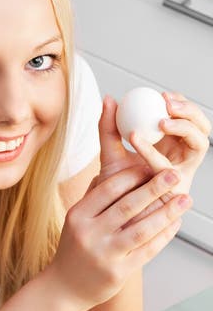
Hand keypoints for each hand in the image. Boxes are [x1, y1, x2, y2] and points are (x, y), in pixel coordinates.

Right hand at [48, 163, 190, 310]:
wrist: (64, 288)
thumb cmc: (75, 249)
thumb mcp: (76, 221)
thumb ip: (96, 198)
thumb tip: (123, 171)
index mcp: (78, 216)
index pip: (109, 189)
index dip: (133, 176)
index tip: (151, 167)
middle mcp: (89, 234)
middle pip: (128, 206)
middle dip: (155, 188)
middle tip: (174, 174)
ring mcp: (104, 255)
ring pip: (141, 229)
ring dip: (167, 213)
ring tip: (185, 200)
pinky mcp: (118, 273)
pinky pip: (147, 250)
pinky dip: (164, 236)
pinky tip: (175, 224)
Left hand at [93, 92, 209, 222]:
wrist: (112, 216)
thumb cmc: (113, 186)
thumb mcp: (110, 153)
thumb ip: (108, 128)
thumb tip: (109, 98)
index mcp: (170, 143)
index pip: (186, 115)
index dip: (180, 102)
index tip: (162, 94)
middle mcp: (182, 155)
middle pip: (201, 125)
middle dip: (190, 110)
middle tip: (168, 102)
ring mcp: (184, 170)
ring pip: (201, 141)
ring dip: (186, 126)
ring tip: (162, 121)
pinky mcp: (179, 187)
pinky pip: (178, 164)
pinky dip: (160, 151)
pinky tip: (139, 142)